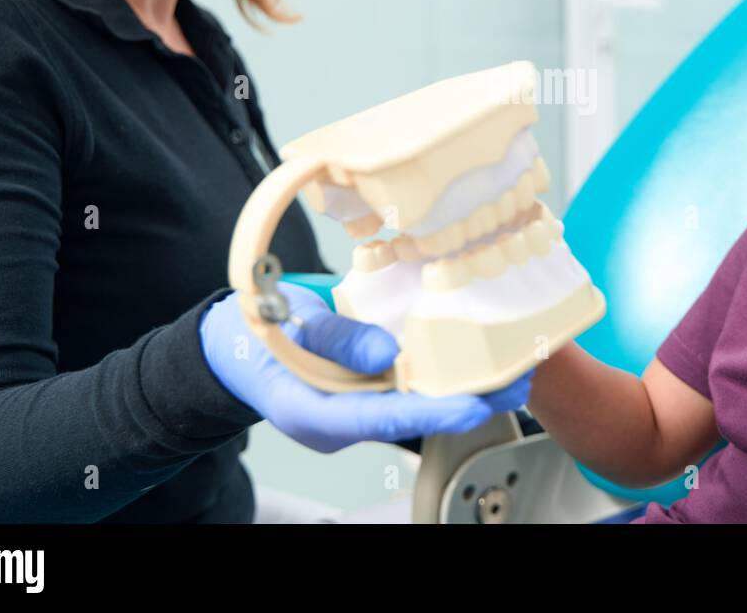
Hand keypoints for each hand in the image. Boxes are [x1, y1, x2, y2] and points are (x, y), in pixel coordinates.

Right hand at [200, 283, 533, 452]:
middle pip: (411, 417)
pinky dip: (442, 377)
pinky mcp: (362, 395)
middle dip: (466, 403)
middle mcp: (340, 421)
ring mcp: (352, 411)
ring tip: (514, 371)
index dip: (433, 413)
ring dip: (463, 389)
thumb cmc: (250, 336)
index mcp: (313, 414)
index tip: (474, 405)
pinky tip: (476, 362)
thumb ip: (336, 340)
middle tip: (517, 383)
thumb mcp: (284, 326)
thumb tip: (387, 355)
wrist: (229, 347)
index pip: (382, 417)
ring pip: (415, 406)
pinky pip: (407, 392)